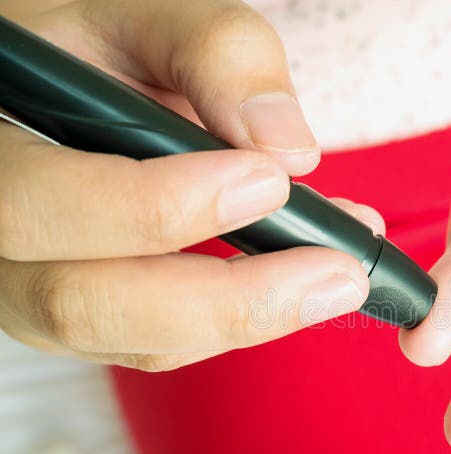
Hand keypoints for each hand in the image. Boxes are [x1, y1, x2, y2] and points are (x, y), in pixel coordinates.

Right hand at [0, 0, 383, 369]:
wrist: (92, 92)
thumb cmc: (110, 51)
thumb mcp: (153, 20)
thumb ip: (216, 55)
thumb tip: (286, 147)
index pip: (46, 205)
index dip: (161, 206)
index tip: (271, 181)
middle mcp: (3, 240)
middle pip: (85, 305)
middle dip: (227, 299)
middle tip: (338, 274)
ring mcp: (41, 291)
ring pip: (138, 341)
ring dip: (250, 319)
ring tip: (338, 280)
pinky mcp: (97, 319)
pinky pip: (168, 345)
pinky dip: (242, 321)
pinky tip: (299, 281)